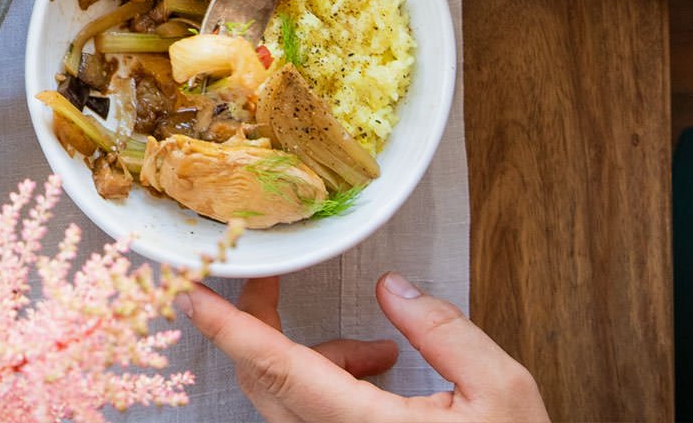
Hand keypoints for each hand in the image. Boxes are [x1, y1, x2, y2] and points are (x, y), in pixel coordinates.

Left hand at [184, 273, 548, 421]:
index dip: (227, 327)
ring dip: (312, 360)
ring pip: (286, 399)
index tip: (190, 292)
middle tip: (270, 283)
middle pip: (267, 379)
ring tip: (378, 353)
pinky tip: (377, 377)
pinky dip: (328, 387)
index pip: (277, 368)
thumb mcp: (502, 393)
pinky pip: (308, 419)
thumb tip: (393, 289)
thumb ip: (445, 334)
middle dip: (260, 326)